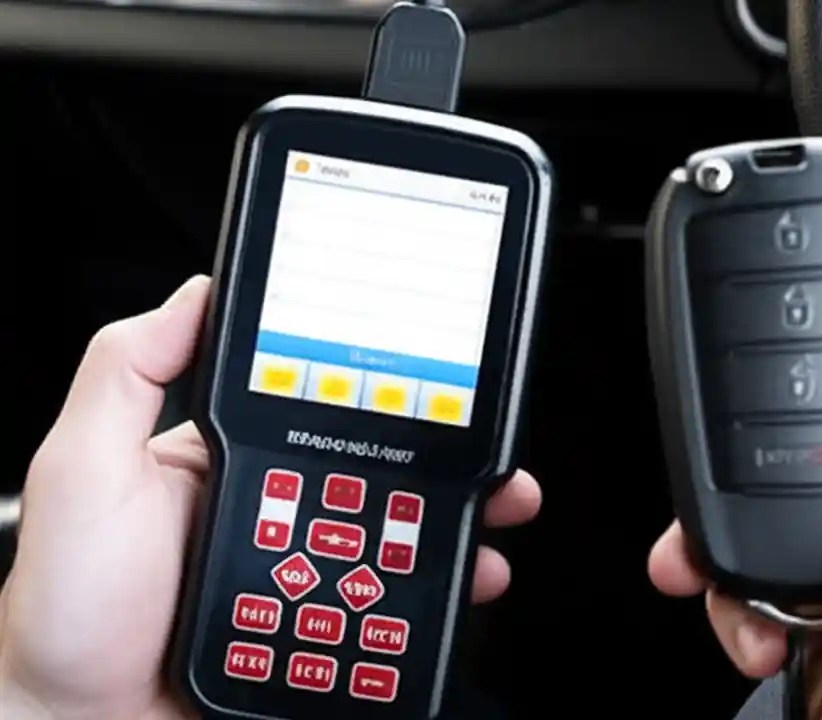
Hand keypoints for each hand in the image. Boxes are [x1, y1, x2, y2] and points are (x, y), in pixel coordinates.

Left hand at [0, 276, 542, 719]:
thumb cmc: (67, 605)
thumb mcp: (84, 468)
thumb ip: (127, 374)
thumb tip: (197, 294)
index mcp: (233, 461)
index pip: (327, 410)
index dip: (393, 396)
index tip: (443, 384)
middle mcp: (277, 510)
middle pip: (383, 474)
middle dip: (453, 465)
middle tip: (496, 466)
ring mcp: (303, 571)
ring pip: (402, 539)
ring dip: (462, 527)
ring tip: (496, 520)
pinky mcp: (319, 627)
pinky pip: (392, 607)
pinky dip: (437, 597)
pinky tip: (462, 583)